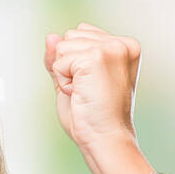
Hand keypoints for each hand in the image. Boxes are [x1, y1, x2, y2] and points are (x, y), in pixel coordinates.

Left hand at [43, 23, 141, 155]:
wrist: (105, 139)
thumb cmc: (94, 118)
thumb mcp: (74, 81)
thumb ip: (62, 57)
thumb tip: (50, 36)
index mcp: (124, 47)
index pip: (81, 33)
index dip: (76, 63)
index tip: (94, 86)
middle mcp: (121, 44)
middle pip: (70, 36)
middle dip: (70, 66)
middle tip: (89, 91)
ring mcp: (111, 48)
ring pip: (63, 47)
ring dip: (66, 75)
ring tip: (86, 93)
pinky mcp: (96, 57)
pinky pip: (59, 62)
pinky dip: (63, 82)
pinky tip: (81, 95)